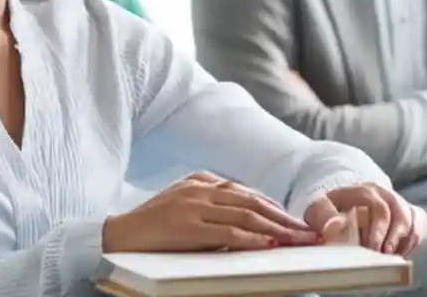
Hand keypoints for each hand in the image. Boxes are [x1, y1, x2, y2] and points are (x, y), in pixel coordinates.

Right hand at [102, 172, 320, 252]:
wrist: (119, 234)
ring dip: (276, 229)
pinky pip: (228, 232)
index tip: (295, 220)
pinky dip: (252, 238)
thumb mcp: (181, 202)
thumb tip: (244, 220)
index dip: (274, 206)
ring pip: (246, 216)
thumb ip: (209, 202)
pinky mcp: (188, 226)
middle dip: (284, 218)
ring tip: (297, 240)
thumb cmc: (151, 223)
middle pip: (252, 202)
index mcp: (200, 181)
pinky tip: (269, 244)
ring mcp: (194, 206)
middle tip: (307, 231)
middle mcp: (200, 189)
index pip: (246, 192)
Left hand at [304, 183, 426, 254]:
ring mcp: (397, 200)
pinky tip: (400, 251)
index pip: (378, 205)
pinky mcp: (407, 210)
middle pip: (399, 212)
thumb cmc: (328, 210)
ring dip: (404, 240)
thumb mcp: (317, 210)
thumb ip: (322, 216)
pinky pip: (420, 222)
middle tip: (384, 255)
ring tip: (392, 255)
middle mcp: (383, 192)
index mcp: (362, 189)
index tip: (373, 248)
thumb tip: (334, 227)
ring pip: (412, 218)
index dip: (378, 229)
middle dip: (393, 237)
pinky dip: (413, 239)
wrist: (338, 204)